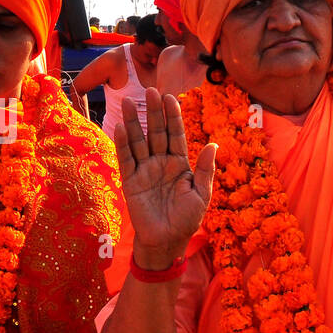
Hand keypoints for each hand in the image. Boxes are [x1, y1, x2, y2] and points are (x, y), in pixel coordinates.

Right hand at [114, 87, 216, 269]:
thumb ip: (205, 170)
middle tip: (150, 90)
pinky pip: (126, 158)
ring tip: (130, 101)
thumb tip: (213, 145)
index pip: (176, 135)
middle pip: (157, 133)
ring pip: (139, 141)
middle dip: (154, 112)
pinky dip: (123, 143)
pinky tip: (120, 125)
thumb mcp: (201, 194)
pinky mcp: (130, 181)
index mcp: (180, 164)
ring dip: (134, 122)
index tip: (170, 97)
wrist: (167, 241)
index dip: (173, 117)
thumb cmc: (186, 219)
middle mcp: (161, 163)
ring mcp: (144, 170)